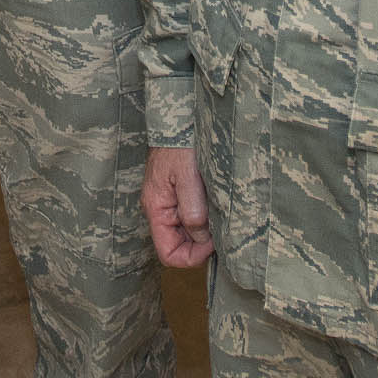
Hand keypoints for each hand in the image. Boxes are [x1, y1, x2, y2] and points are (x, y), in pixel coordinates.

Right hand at [143, 146, 214, 267]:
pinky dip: (205, 218)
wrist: (178, 122)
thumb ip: (193, 209)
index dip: (192, 256)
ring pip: (187, 233)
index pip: (168, 253)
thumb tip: (201, 237)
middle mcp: (160, 211)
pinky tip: (216, 205)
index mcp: (156, 209)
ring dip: (205, 231)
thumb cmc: (179, 145)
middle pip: (179, 246)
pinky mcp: (180, 195)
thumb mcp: (188, 176)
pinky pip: (191, 217)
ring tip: (219, 215)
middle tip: (221, 230)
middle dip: (201, 244)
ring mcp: (170, 204)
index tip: (212, 242)